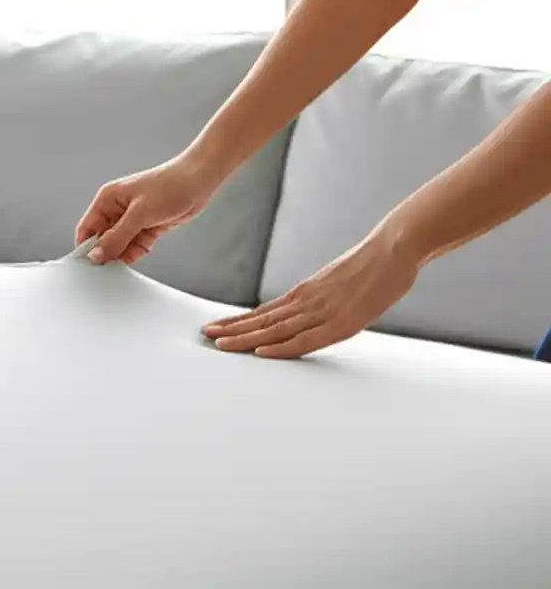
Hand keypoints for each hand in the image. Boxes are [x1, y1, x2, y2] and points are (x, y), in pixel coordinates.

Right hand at [76, 158, 218, 264]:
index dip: (87, 247)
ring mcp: (133, 218)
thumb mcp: (139, 214)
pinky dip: (138, 250)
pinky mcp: (147, 225)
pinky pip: (136, 244)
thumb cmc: (170, 185)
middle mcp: (117, 208)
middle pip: (103, 238)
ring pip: (120, 244)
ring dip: (125, 252)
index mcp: (108, 199)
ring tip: (133, 254)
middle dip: (108, 252)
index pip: (88, 228)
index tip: (90, 264)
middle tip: (112, 265)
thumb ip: (117, 237)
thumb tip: (97, 253)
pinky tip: (143, 249)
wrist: (199, 181)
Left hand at [202, 230, 423, 358]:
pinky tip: (262, 352)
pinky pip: (306, 338)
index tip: (217, 327)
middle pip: (263, 320)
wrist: (394, 248)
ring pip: (277, 330)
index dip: (239, 321)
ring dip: (247, 339)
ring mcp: (323, 311)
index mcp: (306, 293)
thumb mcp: (338, 283)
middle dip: (233, 330)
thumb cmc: (372, 265)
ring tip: (220, 344)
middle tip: (206, 335)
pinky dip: (283, 347)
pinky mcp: (341, 322)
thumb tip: (311, 309)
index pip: (264, 312)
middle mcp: (308, 302)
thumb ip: (321, 298)